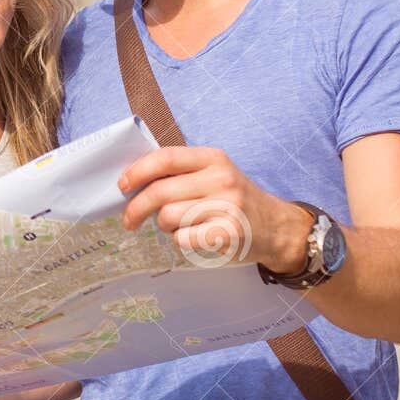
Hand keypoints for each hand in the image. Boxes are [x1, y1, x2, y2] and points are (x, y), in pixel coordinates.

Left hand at [118, 146, 311, 273]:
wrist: (276, 227)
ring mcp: (227, 206)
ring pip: (168, 217)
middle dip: (136, 208)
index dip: (137, 171)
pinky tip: (193, 237)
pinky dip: (180, 240)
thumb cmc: (234, 200)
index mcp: (213, 158)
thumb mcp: (214, 174)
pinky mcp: (228, 233)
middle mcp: (221, 178)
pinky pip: (182, 238)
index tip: (122, 185)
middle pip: (159, 192)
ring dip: (164, 226)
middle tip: (128, 220)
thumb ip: (180, 173)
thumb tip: (131, 179)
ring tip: (178, 226)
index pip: (165, 158)